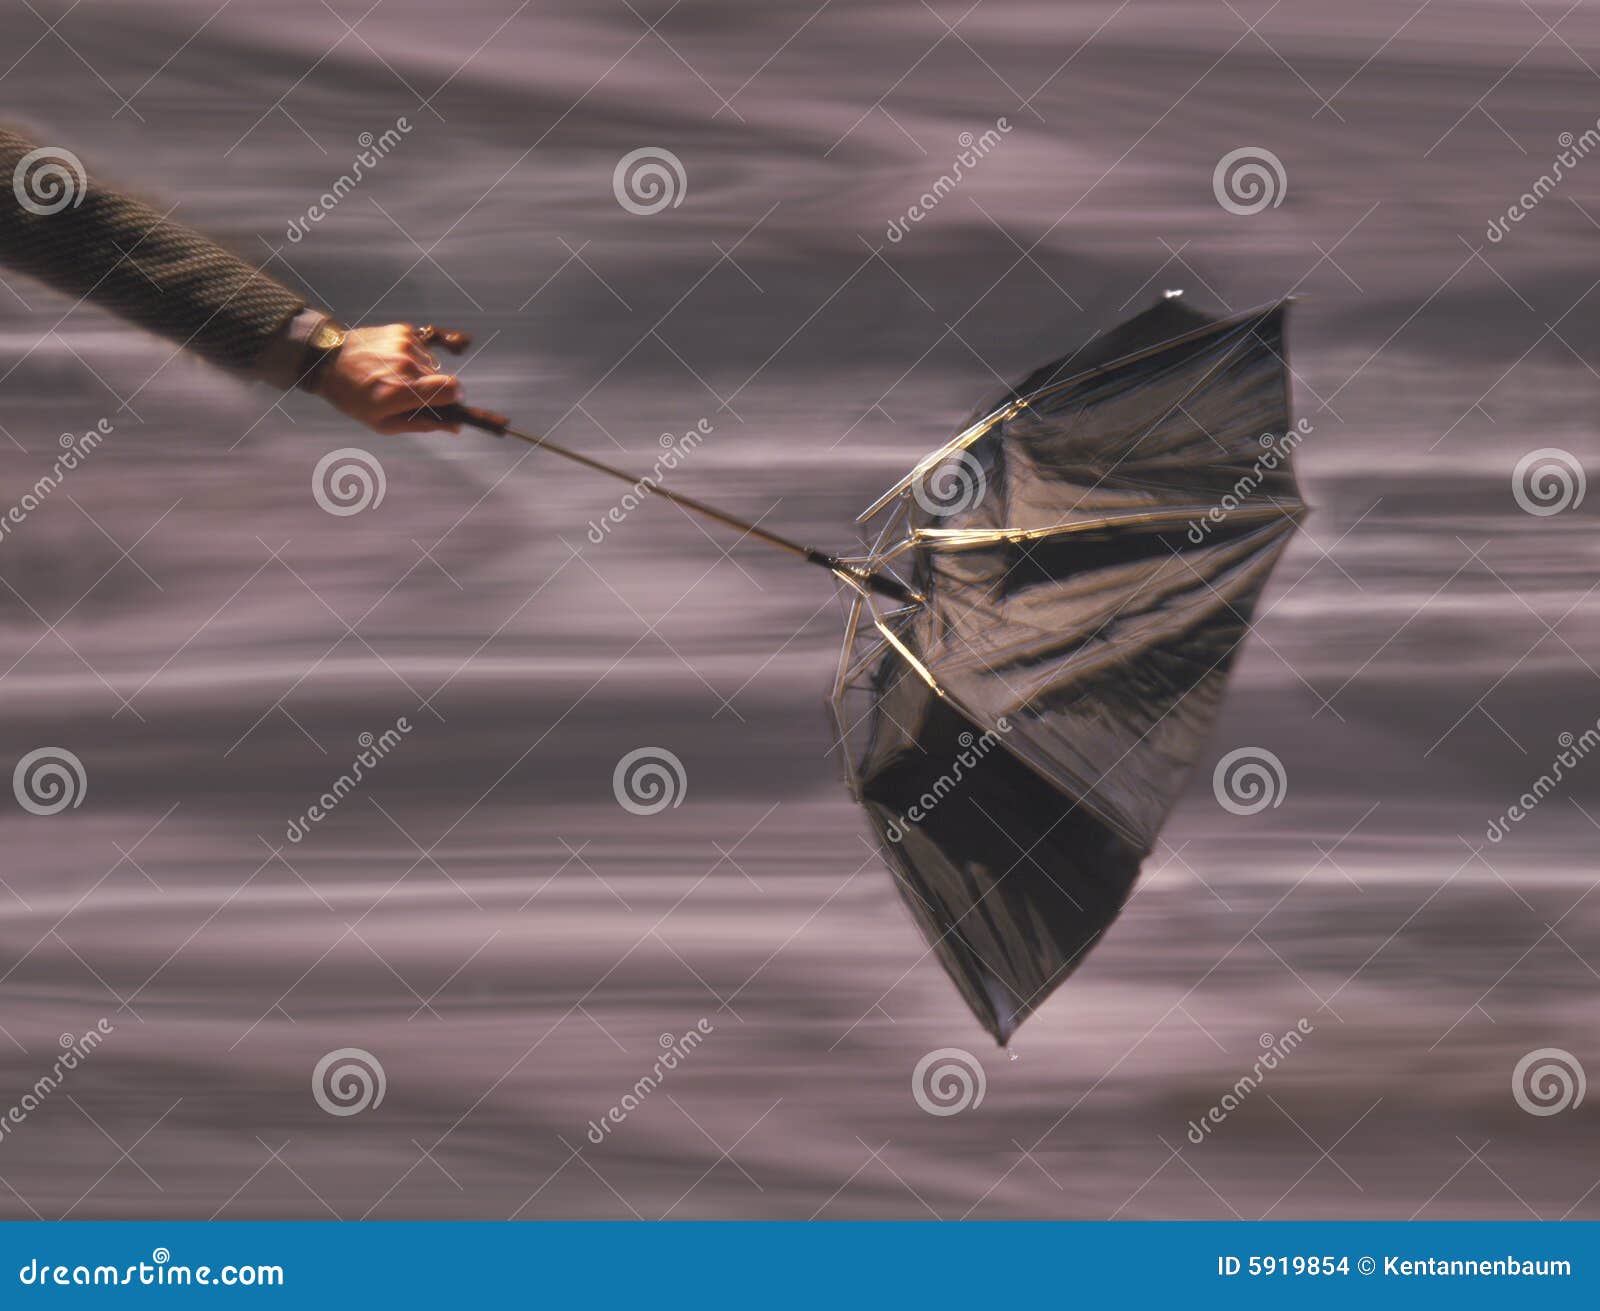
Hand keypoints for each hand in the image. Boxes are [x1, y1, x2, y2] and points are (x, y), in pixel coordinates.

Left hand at [315, 323, 461, 434]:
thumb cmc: (355, 398)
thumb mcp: (383, 424)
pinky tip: (390, 361)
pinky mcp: (403, 331)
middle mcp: (406, 365)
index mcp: (401, 391)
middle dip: (430, 388)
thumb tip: (456, 427)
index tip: (448, 402)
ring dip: (420, 372)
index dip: (454, 398)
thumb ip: (422, 425)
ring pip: (431, 364)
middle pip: (442, 379)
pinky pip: (422, 349)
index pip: (452, 389)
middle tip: (405, 393)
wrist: (326, 360)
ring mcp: (405, 345)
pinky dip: (412, 357)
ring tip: (392, 375)